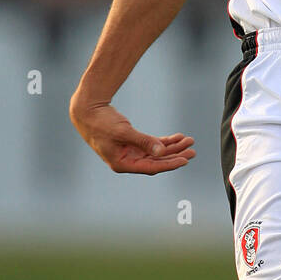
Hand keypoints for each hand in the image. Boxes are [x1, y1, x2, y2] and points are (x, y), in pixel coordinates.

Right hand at [69, 99, 194, 174]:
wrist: (88, 111)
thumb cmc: (101, 123)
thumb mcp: (123, 132)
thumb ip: (143, 142)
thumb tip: (161, 150)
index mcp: (122, 164)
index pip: (151, 167)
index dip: (169, 164)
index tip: (184, 160)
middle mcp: (128, 161)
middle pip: (157, 161)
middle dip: (175, 155)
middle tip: (192, 151)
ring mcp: (131, 153)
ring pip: (157, 153)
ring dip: (173, 147)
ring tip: (189, 142)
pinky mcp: (133, 143)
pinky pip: (152, 145)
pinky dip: (165, 141)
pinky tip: (177, 138)